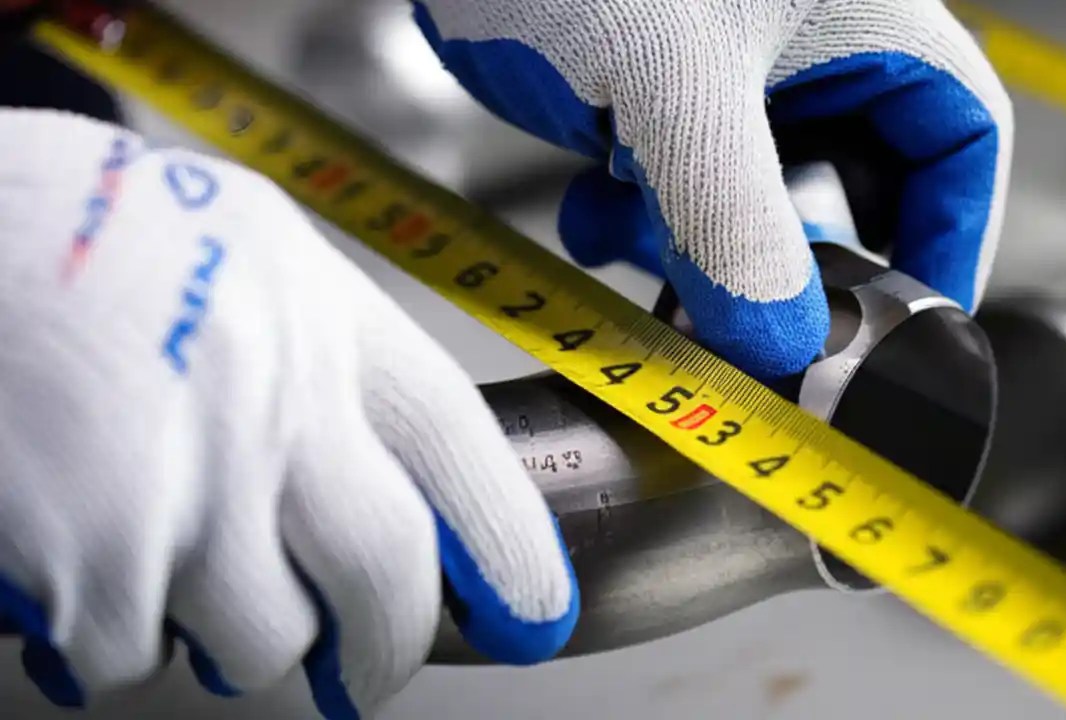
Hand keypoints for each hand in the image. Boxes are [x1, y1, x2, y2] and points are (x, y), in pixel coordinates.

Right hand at [0, 108, 577, 717]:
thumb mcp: (245, 256)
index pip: (459, 446)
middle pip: (388, 571)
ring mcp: (191, 482)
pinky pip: (134, 653)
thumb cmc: (79, 238)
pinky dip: (110, 637)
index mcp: (320, 314)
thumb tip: (380, 470)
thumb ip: (323, 356)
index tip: (533, 612)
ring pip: (264, 637)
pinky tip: (78, 569)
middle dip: (387, 648)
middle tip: (365, 675)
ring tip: (173, 573)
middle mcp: (276, 399)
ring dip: (229, 636)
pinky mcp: (96, 555)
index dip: (511, 542)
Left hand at [412, 0, 1012, 379]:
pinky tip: (591, 210)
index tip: (912, 326)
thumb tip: (780, 343)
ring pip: (748, 201)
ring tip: (636, 234)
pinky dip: (636, 221)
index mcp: (857, 13)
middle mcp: (796, 45)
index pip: (959, 134)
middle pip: (847, 185)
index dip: (952, 236)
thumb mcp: (670, 84)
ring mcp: (716, 73)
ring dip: (694, 250)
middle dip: (791, 260)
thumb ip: (732, 224)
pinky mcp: (644, 96)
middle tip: (749, 316)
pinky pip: (672, 189)